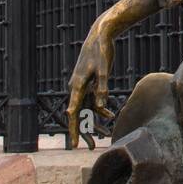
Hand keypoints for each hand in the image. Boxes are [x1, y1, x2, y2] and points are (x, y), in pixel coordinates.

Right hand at [66, 17, 115, 149]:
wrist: (100, 36)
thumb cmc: (101, 51)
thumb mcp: (104, 69)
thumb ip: (102, 87)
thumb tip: (101, 106)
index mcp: (77, 86)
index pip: (74, 112)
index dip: (74, 129)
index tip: (73, 144)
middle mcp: (76, 88)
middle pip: (78, 115)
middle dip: (84, 132)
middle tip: (91, 147)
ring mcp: (82, 86)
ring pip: (85, 110)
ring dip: (93, 123)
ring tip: (103, 136)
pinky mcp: (89, 83)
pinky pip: (92, 102)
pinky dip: (100, 109)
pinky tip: (109, 116)